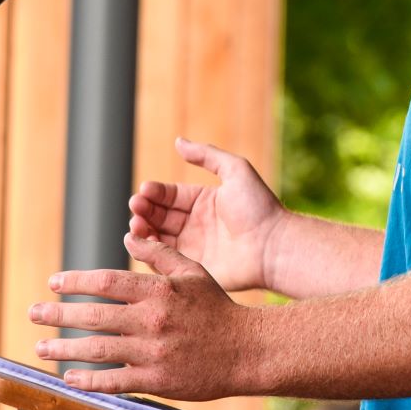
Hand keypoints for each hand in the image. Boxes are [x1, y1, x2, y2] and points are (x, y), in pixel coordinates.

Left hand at [29, 237, 260, 399]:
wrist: (247, 350)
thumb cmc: (218, 308)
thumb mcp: (193, 271)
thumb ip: (160, 254)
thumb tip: (130, 236)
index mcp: (158, 291)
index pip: (105, 282)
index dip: (75, 282)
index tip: (54, 283)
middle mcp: (151, 320)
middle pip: (93, 316)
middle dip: (57, 314)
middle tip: (33, 313)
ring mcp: (152, 353)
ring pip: (97, 350)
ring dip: (63, 349)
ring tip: (41, 346)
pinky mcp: (156, 381)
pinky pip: (114, 382)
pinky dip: (88, 381)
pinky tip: (68, 379)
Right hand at [128, 137, 285, 292]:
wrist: (274, 246)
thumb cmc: (259, 207)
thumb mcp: (236, 170)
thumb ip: (207, 155)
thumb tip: (178, 140)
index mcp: (204, 201)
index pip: (170, 195)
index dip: (154, 193)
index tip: (144, 191)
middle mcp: (196, 224)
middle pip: (160, 216)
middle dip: (144, 210)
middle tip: (136, 207)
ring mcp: (194, 248)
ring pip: (158, 238)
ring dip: (142, 230)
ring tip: (136, 225)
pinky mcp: (193, 269)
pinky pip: (165, 261)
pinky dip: (149, 253)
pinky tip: (141, 243)